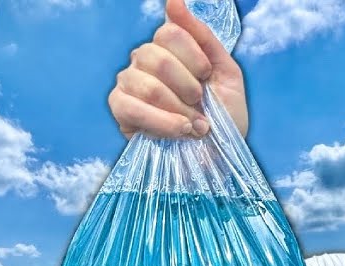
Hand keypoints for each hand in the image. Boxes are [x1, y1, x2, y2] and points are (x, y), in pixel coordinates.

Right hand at [107, 0, 247, 139]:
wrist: (220, 154)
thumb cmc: (224, 114)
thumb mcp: (224, 70)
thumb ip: (201, 35)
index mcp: (168, 48)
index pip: (169, 32)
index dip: (193, 56)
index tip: (208, 77)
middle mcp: (143, 61)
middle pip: (155, 56)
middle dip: (186, 86)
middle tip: (200, 105)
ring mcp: (128, 85)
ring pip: (146, 84)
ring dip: (177, 108)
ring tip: (194, 125)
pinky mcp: (120, 111)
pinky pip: (130, 107)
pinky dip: (160, 121)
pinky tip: (179, 131)